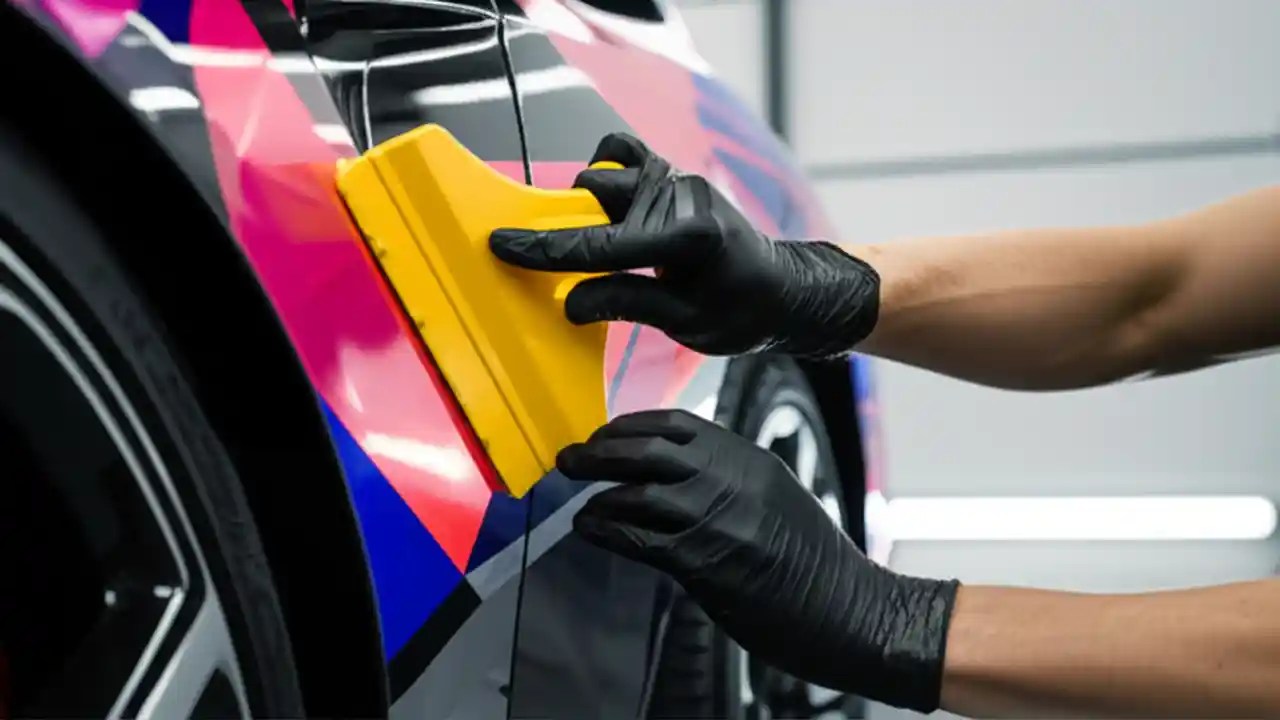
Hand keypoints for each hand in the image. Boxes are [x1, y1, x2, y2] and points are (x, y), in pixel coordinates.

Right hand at [490, 133, 880, 356]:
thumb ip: (627, 304)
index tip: (501, 244)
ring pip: (607, 170)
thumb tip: (569, 301)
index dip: (545, 249)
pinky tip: (601, 208)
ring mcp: (679, 181)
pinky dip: (604, 171)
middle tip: (537, 253)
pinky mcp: (675, 178)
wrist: (783, 290)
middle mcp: (681, 198)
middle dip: (562, 222)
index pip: (600, 246)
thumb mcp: (686, 323)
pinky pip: (626, 157)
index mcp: (688, 239)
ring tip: (582, 237)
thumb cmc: (742, 313)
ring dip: (585, 200)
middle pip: (597, 195)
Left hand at [558, 409, 959, 712]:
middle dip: (601, 451)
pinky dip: (606, 529)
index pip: (677, 424)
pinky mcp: (706, 562)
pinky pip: (640, 538)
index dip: (631, 426)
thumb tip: (673, 472)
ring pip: (638, 491)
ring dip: (597, 492)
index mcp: (750, 459)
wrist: (849, 611)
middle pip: (649, 450)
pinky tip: (588, 528)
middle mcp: (733, 480)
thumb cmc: (813, 562)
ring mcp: (719, 520)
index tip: (605, 433)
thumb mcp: (776, 497)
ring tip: (576, 496)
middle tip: (572, 457)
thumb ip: (730, 477)